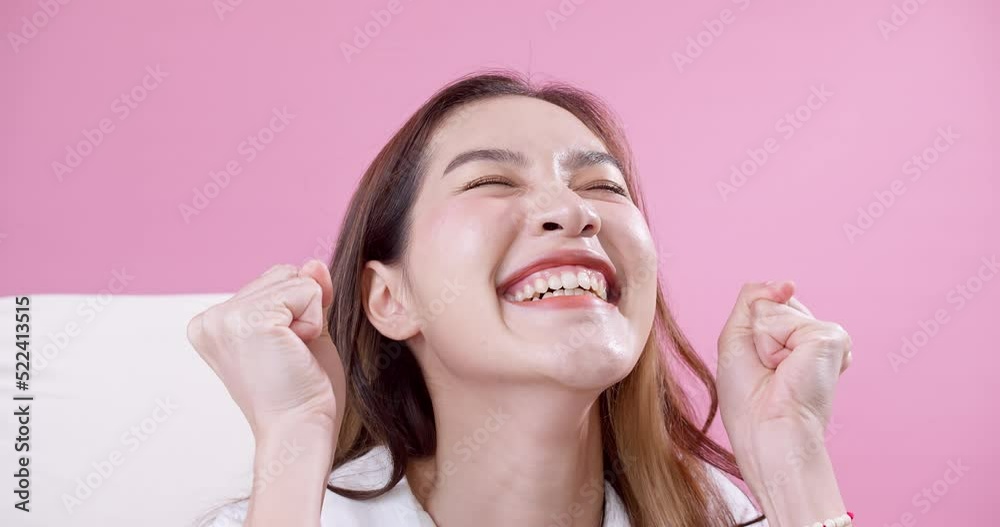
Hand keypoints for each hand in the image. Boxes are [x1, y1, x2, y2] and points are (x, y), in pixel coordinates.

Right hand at [187, 260, 346, 436]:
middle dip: (301, 310)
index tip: (282, 353)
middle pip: (282, 273)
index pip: (272, 281)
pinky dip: (314, 321)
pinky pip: (306, 290)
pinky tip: (296, 351)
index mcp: (212, 323)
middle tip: (290, 355)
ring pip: (295, 278)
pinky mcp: (248, 319)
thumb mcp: (303, 331)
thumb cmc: (301, 392)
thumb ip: (306, 294)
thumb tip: (313, 262)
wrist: (298, 430)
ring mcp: (225, 318)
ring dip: (309, 316)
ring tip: (291, 354)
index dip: (295, 312)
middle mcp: (210, 319)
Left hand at [716, 280, 851, 521]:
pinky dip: (774, 342)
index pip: (766, 301)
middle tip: (766, 368)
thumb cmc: (749, 397)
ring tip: (778, 369)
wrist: (767, 429)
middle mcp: (814, 336)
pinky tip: (790, 367)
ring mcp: (826, 336)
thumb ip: (754, 297)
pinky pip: (784, 317)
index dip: (751, 329)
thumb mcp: (738, 336)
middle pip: (769, 299)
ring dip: (763, 339)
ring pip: (774, 305)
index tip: (758, 364)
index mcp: (795, 339)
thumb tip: (787, 282)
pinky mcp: (832, 338)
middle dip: (755, 331)